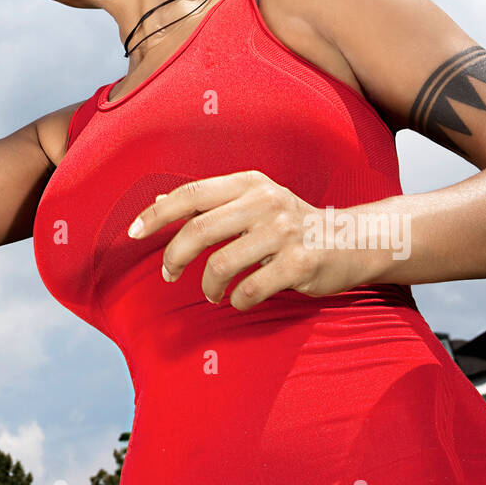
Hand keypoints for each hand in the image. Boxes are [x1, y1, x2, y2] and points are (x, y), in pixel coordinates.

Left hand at [126, 170, 362, 309]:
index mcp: (250, 183)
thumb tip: (159, 202)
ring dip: (208, 287)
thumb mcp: (254, 201)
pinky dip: (237, 300)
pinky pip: (250, 290)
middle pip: (199, 231)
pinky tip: (240, 299)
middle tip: (168, 274)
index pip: (191, 194)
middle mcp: (266, 202)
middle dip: (174, 258)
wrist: (354, 241)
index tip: (131, 233)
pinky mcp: (301, 264)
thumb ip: (210, 202)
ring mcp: (285, 233)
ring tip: (212, 293)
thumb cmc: (292, 224)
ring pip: (221, 265)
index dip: (156, 215)